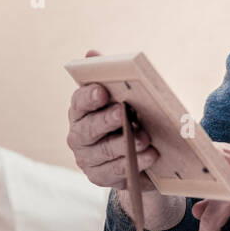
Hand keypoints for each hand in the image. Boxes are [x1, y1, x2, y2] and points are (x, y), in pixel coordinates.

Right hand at [67, 49, 158, 226]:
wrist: (134, 155)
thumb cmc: (127, 118)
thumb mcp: (121, 96)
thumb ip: (108, 76)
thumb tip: (91, 52)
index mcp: (80, 111)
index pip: (79, 102)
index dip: (88, 96)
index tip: (102, 91)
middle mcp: (78, 136)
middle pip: (88, 129)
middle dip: (107, 121)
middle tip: (123, 113)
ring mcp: (87, 159)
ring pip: (104, 153)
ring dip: (125, 145)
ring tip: (145, 138)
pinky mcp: (101, 177)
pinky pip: (117, 172)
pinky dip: (136, 164)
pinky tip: (151, 156)